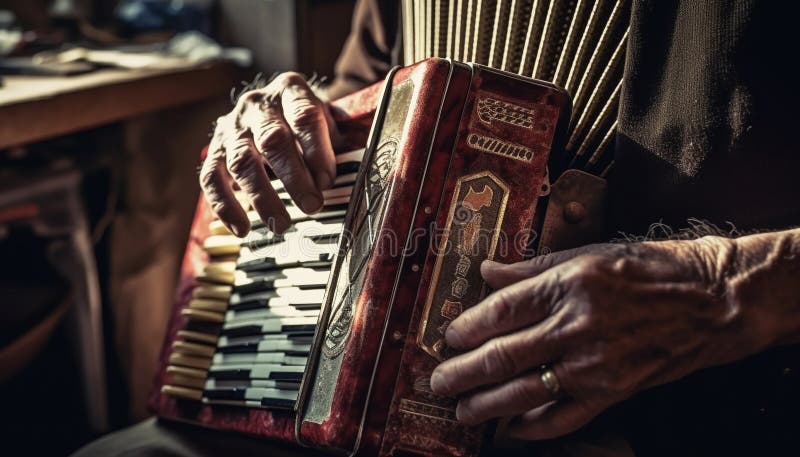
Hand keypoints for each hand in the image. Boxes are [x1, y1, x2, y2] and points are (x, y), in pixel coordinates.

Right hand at [199, 72, 336, 235]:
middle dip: (294, 177)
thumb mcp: (325, 120)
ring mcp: (232, 127)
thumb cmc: (304, 122)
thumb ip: (333, 142)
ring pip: (242, 162)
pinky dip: (226, 206)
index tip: (327, 181)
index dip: (317, 150)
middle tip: (312, 206)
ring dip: (262, 196)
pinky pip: (211, 179)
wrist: (268, 110)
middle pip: (272, 140)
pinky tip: (243, 229)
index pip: (304, 116)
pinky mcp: (214, 151)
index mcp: (289, 90)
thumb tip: (335, 174)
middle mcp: (256, 105)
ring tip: (281, 225)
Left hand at [429, 237, 767, 439]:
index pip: (501, 310)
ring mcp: (594, 364)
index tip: (446, 337)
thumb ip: (532, 267)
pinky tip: (513, 428)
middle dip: (463, 372)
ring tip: (462, 410)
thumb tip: (487, 272)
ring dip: (487, 404)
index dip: (466, 326)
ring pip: (526, 391)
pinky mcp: (614, 391)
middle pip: (503, 355)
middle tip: (438, 381)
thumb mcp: (589, 254)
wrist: (713, 301)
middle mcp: (575, 327)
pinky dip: (535, 427)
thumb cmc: (651, 269)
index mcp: (567, 286)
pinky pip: (566, 417)